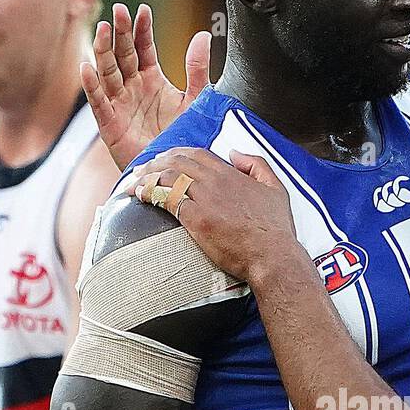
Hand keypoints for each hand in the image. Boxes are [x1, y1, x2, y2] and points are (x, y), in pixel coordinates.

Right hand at [81, 3, 210, 171]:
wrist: (172, 171)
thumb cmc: (180, 138)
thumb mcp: (194, 101)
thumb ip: (197, 69)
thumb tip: (202, 37)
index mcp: (151, 79)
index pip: (143, 47)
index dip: (142, 29)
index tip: (143, 11)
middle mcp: (132, 87)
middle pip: (122, 54)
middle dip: (120, 32)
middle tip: (120, 11)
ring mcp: (119, 103)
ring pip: (107, 72)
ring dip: (103, 51)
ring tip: (104, 30)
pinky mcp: (110, 123)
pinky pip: (99, 103)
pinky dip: (92, 86)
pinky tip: (87, 69)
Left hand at [129, 148, 296, 284]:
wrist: (272, 256)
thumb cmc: (276, 230)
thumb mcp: (276, 188)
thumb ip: (256, 164)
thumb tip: (234, 153)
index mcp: (231, 174)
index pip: (196, 154)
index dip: (175, 154)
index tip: (163, 160)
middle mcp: (215, 182)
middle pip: (176, 162)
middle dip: (154, 164)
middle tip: (140, 172)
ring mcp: (205, 200)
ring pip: (167, 178)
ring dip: (146, 178)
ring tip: (133, 184)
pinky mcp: (196, 220)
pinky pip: (167, 200)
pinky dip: (150, 195)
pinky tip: (140, 197)